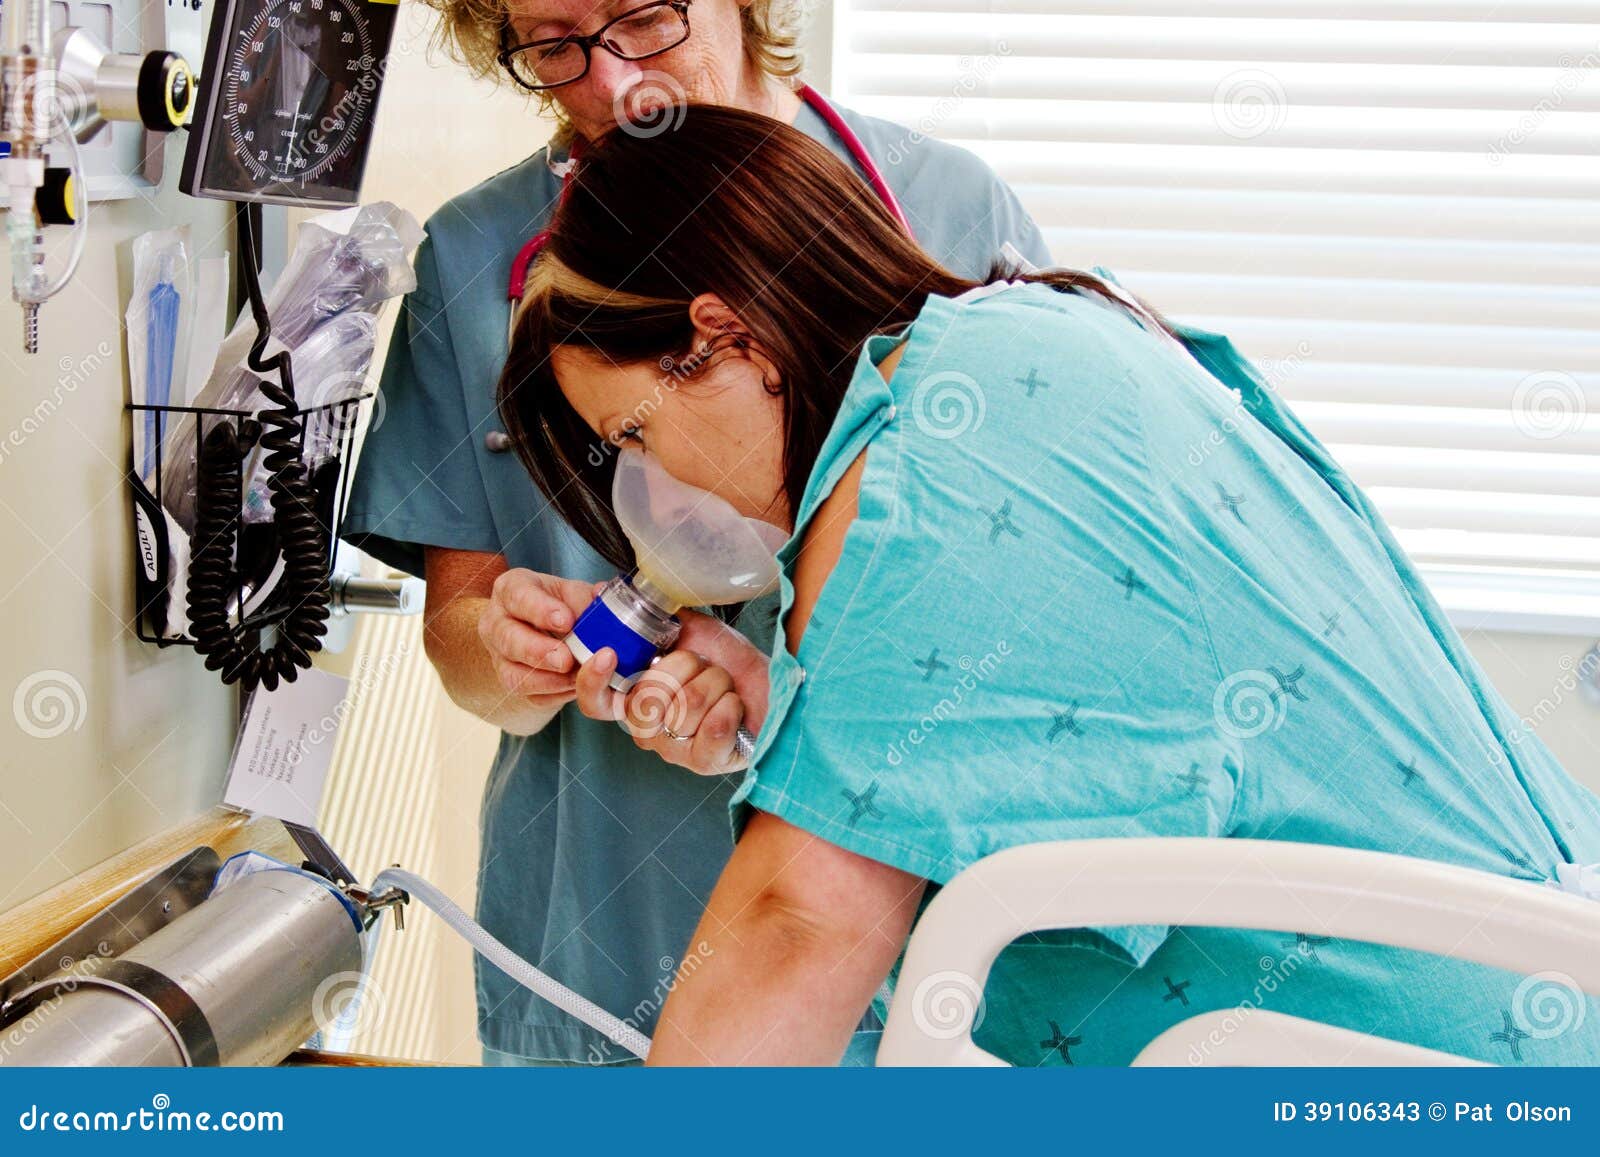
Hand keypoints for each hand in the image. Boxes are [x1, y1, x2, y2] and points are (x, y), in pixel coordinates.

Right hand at [477, 568, 602, 711]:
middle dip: (539, 652)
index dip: (541, 610)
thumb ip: (586, 597)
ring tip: (575, 677)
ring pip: (514, 676)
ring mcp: (500, 657)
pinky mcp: (512, 683)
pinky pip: (530, 695)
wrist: (540, 629)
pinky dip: (555, 694)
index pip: (518, 596)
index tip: (566, 620)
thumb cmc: (556, 604)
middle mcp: (496, 624)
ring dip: (548, 680)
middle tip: (566, 659)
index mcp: (510, 590)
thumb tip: (601, 597)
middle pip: (509, 640)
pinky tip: (574, 687)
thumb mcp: (571, 592)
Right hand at [574, 610, 770, 775]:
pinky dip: (731, 705)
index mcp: (634, 699)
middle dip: (687, 666)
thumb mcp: (688, 629)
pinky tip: (735, 705)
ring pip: (688, 706)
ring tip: (724, 685)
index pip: (594, 701)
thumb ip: (652, 618)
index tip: (610, 653)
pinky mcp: (705, 762)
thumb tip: (615, 591)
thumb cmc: (728, 660)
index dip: (593, 679)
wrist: (772, 682)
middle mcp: (647, 730)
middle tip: (704, 666)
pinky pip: (713, 727)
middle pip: (649, 696)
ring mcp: (674, 751)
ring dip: (717, 683)